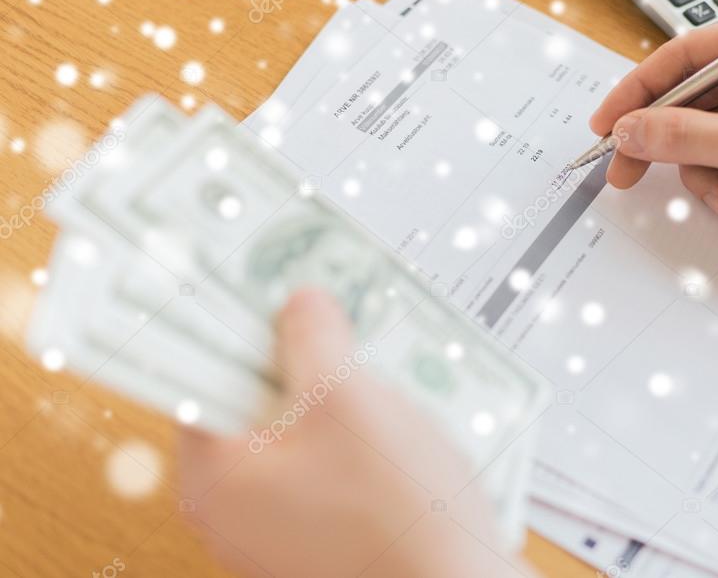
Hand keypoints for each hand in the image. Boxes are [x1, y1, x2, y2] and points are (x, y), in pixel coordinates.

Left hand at [179, 289, 530, 577]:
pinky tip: (387, 425)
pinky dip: (342, 442)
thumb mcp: (352, 398)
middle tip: (329, 325)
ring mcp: (273, 536)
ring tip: (369, 372)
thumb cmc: (399, 511)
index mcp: (214, 479)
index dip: (233, 327)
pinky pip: (316, 473)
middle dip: (291, 360)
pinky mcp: (316, 544)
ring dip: (324, 399)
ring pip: (288, 440)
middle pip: (246, 407)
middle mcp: (230, 514)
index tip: (260, 290)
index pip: (200, 377)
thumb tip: (300, 306)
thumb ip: (315, 337)